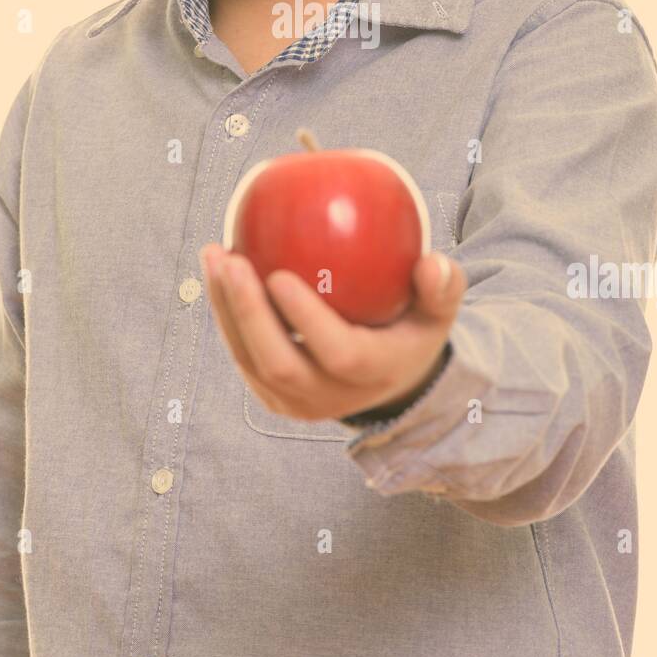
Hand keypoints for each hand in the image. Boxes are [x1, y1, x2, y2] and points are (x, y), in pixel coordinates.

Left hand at [199, 243, 465, 422]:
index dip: (306, 319)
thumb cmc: (411, 330)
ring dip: (226, 307)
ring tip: (214, 254)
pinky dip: (225, 314)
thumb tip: (431, 261)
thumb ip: (442, 286)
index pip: (336, 352)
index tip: (280, 275)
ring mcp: (295, 401)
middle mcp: (329, 396)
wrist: (387, 381)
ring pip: (250, 359)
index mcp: (372, 373)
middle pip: (279, 362)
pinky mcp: (271, 395)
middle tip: (232, 259)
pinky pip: (241, 355)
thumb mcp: (438, 312)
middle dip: (249, 312)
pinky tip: (216, 269)